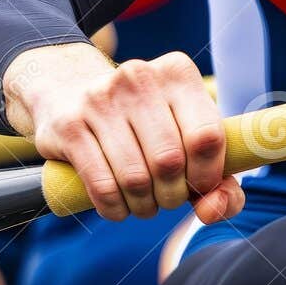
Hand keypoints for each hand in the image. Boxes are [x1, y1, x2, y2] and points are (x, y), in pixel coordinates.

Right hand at [4, 44, 240, 223]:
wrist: (67, 95)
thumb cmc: (139, 124)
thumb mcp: (183, 137)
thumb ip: (218, 179)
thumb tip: (213, 211)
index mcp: (176, 73)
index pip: (207, 136)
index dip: (208, 175)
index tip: (198, 187)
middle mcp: (138, 78)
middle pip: (169, 160)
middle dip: (172, 195)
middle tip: (165, 200)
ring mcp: (99, 99)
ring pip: (135, 177)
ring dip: (143, 205)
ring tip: (142, 206)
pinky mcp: (69, 125)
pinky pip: (101, 184)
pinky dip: (114, 208)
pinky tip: (117, 209)